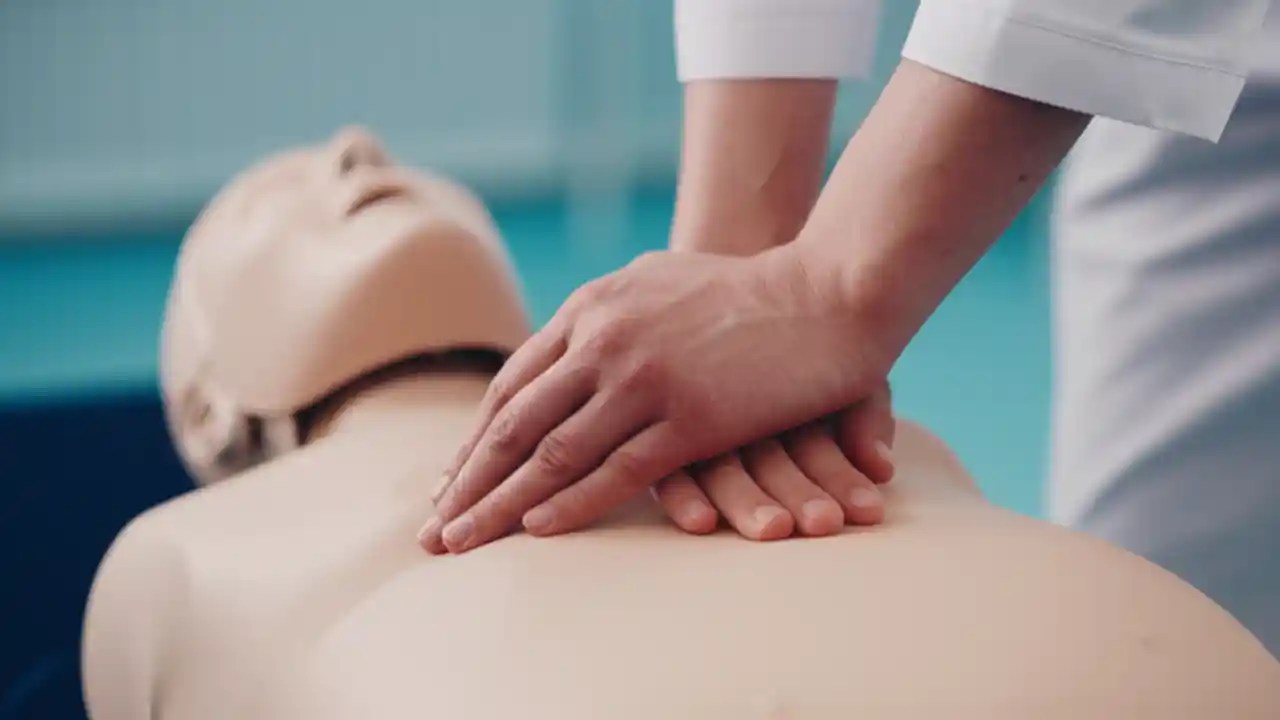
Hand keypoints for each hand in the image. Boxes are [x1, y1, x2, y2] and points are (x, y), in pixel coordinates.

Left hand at [418, 248, 892, 553]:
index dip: (475, 442)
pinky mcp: (690, 415)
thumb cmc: (745, 290)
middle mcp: (604, 340)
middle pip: (514, 425)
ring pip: (551, 454)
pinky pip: (616, 471)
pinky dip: (569, 503)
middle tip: (432, 533)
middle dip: (467, 485)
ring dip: (499, 507)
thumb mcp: (657, 281)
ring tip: (461, 545)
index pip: (512, 385)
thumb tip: (572, 342)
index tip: (450, 484)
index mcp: (592, 307)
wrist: (826, 289)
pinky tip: (536, 532)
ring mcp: (644, 377)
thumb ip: (608, 312)